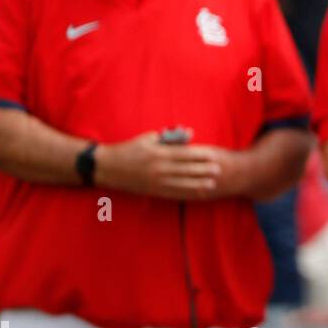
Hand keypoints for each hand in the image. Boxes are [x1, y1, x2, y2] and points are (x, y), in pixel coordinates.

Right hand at [95, 132, 244, 199]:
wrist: (108, 167)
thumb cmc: (130, 149)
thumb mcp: (148, 139)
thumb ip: (171, 138)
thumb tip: (190, 133)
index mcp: (158, 153)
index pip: (184, 154)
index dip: (200, 155)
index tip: (213, 155)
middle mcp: (158, 168)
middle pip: (186, 169)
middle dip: (204, 170)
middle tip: (219, 170)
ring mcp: (156, 182)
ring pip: (182, 183)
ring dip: (199, 184)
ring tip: (213, 184)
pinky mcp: (153, 191)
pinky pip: (173, 193)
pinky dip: (187, 193)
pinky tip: (197, 194)